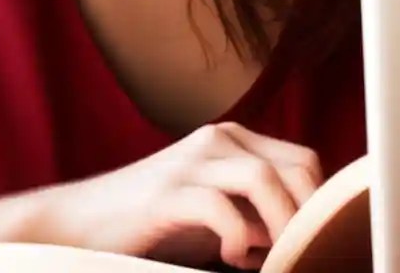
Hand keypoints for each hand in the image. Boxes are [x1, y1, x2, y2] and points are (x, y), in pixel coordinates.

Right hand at [45, 122, 323, 269]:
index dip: (318, 204)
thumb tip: (308, 233)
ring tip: (268, 258)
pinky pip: (221, 207)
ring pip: (264, 179)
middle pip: (296, 167)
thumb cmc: (153, 223)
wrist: (80, 222)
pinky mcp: (166, 193)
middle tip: (297, 254)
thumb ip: (257, 211)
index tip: (311, 242)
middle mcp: (216, 141)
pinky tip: (230, 257)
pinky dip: (238, 238)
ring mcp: (189, 163)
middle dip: (308, 217)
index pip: (304, 161)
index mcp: (231, 141)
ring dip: (280, 226)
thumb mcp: (216, 212)